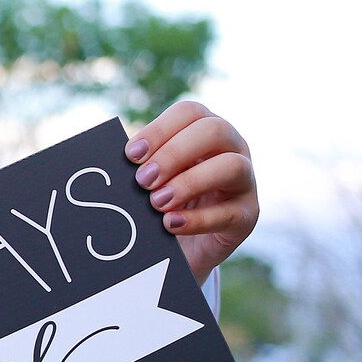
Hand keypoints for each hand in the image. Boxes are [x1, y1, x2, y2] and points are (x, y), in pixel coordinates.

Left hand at [124, 101, 257, 284]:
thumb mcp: (153, 178)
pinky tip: (170, 224)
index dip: (160, 129)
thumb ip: (142, 165)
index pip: (189, 112)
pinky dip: (197, 219)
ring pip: (232, 166)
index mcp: (206, 130)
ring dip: (190, 183)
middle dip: (174, 153)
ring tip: (157, 203)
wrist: (179, 249)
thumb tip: (114, 161)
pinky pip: (230, 213)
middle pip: (214, 130)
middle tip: (143, 180)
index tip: (132, 155)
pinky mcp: (246, 216)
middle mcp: (232, 148)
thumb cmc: (162, 203)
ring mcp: (245, 181)